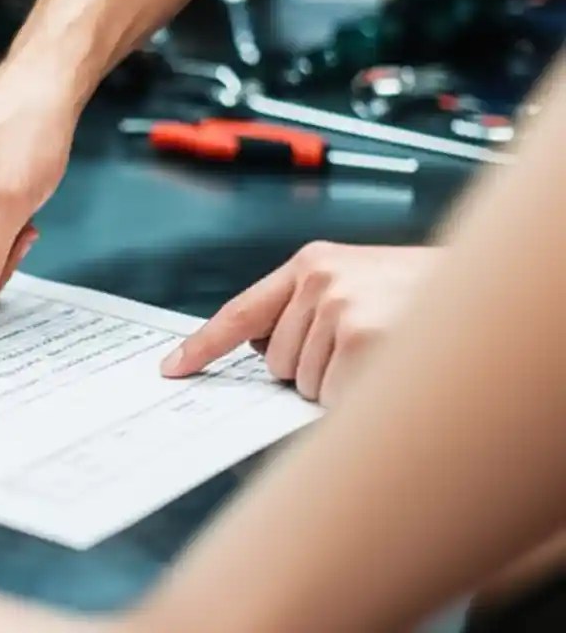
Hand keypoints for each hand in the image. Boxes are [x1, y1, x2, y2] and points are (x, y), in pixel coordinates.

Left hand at [160, 242, 437, 404]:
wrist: (485, 296)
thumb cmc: (425, 297)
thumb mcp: (361, 286)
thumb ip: (307, 311)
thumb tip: (264, 351)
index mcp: (314, 264)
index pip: (241, 311)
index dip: (204, 344)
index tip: (174, 368)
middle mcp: (320, 281)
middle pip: (275, 361)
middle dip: (309, 369)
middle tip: (359, 349)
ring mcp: (339, 309)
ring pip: (303, 382)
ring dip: (338, 383)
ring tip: (381, 353)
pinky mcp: (361, 339)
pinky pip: (332, 395)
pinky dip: (356, 396)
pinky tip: (385, 368)